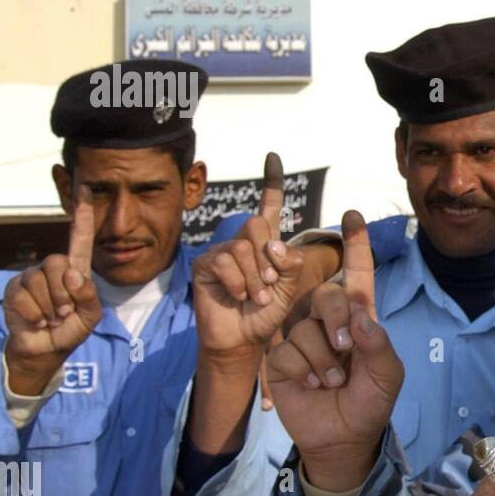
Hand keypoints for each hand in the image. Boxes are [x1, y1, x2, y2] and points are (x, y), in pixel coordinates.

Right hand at [3, 181, 103, 393]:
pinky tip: (36, 320)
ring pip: (40, 281)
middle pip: (58, 263)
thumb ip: (89, 295)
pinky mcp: (13, 289)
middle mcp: (52, 268)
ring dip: (49, 307)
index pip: (80, 237)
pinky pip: (25, 297)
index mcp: (75, 270)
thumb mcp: (90, 315)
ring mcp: (30, 277)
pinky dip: (34, 314)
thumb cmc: (70, 329)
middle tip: (64, 312)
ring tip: (51, 317)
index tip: (85, 186)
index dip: (83, 213)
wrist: (45, 350)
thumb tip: (73, 275)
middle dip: (63, 294)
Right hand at [191, 153, 306, 357]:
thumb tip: (273, 245)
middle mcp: (243, 242)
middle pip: (255, 225)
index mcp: (266, 243)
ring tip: (255, 297)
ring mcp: (222, 252)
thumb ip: (289, 263)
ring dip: (254, 277)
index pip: (269, 207)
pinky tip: (237, 295)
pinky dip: (237, 282)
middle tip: (270, 283)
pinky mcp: (205, 264)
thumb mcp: (288, 288)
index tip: (273, 156)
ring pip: (242, 247)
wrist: (244, 339)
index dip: (272, 182)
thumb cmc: (266, 313)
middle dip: (267, 258)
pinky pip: (224, 262)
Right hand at [266, 211, 403, 491]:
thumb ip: (378, 345)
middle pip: (327, 295)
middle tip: (344, 348)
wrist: (342, 438)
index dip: (357, 245)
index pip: (358, 275)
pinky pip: (285, 350)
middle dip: (335, 317)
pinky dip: (302, 369)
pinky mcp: (280, 358)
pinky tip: (310, 385)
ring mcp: (302, 338)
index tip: (353, 215)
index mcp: (360, 319)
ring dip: (322, 357)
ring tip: (333, 382)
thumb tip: (359, 317)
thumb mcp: (387, 376)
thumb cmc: (370, 403)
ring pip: (304, 327)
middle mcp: (329, 322)